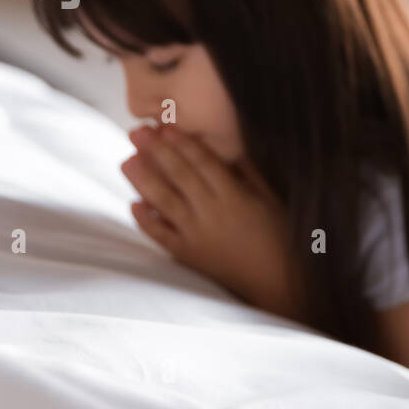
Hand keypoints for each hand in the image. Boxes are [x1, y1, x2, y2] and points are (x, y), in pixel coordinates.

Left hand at [120, 125, 301, 318]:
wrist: (278, 282)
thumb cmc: (282, 237)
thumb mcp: (272, 200)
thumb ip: (251, 173)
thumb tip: (230, 150)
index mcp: (234, 197)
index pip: (203, 163)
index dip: (183, 143)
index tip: (165, 126)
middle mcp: (211, 213)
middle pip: (179, 176)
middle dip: (156, 152)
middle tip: (136, 132)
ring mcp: (196, 235)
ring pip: (164, 202)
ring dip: (143, 180)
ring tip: (126, 161)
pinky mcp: (189, 255)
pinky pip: (161, 236)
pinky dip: (145, 221)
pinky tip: (133, 204)